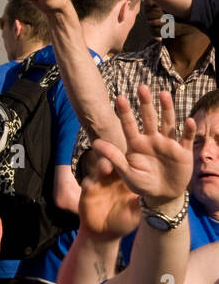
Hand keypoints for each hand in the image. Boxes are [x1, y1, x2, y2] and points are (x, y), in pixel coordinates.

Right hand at [77, 151, 141, 242]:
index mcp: (128, 183)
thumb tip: (151, 196)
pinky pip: (87, 185)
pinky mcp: (88, 192)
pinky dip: (89, 184)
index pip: (130, 168)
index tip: (138, 155)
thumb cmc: (123, 223)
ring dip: (102, 167)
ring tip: (105, 167)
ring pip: (100, 171)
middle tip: (118, 157)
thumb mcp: (135, 215)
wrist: (103, 233)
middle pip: (115, 165)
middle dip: (115, 158)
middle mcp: (113, 180)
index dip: (133, 162)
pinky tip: (91, 185)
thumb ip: (139, 205)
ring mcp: (100, 184)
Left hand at [91, 85, 194, 206]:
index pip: (129, 124)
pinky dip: (187, 130)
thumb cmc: (141, 183)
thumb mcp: (126, 172)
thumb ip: (113, 156)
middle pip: (149, 118)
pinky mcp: (182, 151)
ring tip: (164, 94)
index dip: (125, 112)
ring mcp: (167, 143)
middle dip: (146, 103)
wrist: (162, 195)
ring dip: (167, 109)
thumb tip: (95, 143)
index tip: (120, 98)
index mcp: (136, 143)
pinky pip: (185, 138)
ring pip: (167, 122)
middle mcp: (151, 139)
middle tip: (142, 87)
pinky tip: (188, 121)